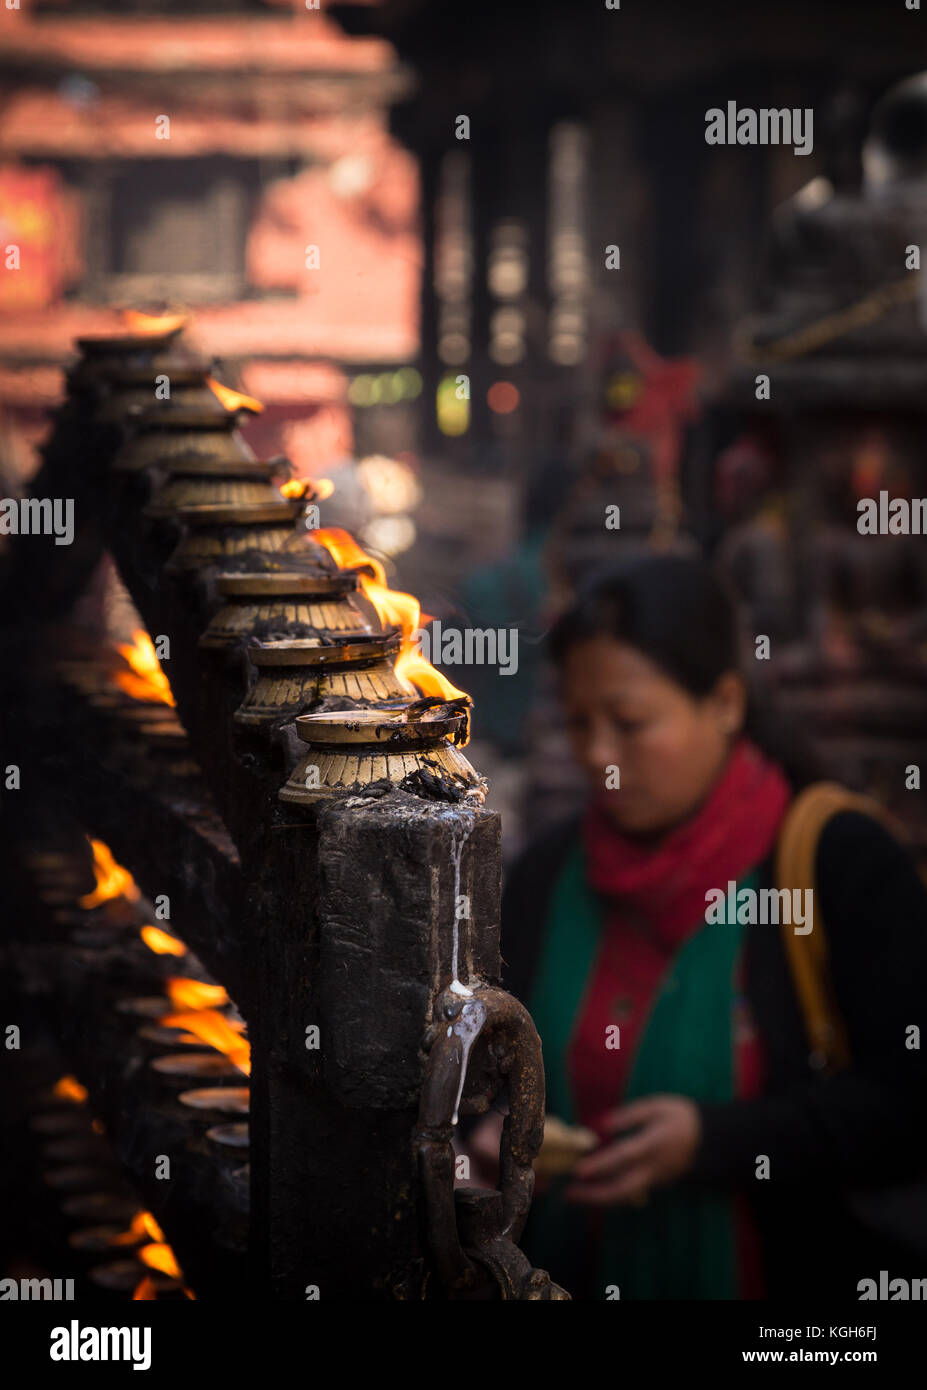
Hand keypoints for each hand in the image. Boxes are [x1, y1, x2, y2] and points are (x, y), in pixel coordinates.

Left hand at [564, 1095, 701, 1205]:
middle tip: (568, 1194)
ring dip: (598, 1198)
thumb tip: (602, 1124)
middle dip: (594, 1195)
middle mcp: (654, 1167)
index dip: (601, 1164)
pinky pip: (629, 1192)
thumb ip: (629, 1115)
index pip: (624, 1156)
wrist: (710, 1139)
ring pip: (625, 1195)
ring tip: (572, 1195)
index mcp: (654, 1143)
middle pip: (622, 1188)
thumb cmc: (680, 1116)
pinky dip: (608, 1194)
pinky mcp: (655, 1184)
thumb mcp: (657, 1106)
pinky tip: (590, 1190)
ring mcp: (655, 1179)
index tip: (579, 1171)